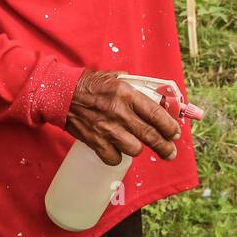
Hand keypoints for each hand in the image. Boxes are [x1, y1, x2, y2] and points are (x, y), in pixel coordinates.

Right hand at [65, 70, 180, 165]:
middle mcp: (119, 112)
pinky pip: (114, 158)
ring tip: (136, 144)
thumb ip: (135, 87)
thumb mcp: (116, 78)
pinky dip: (117, 156)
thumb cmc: (90, 85)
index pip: (157, 114)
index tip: (175, 133)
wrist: (61, 93)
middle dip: (165, 147)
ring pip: (134, 149)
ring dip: (137, 148)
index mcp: (127, 94)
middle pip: (150, 136)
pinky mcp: (95, 141)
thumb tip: (156, 99)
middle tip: (171, 153)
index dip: (170, 127)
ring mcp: (107, 129)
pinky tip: (116, 149)